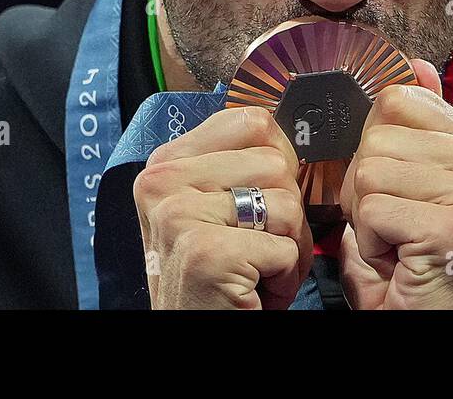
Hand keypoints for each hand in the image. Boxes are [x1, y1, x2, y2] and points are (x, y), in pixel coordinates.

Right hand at [133, 106, 312, 308]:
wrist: (193, 330)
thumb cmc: (213, 275)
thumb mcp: (211, 207)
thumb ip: (235, 165)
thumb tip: (287, 131)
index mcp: (165, 162)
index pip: (252, 121)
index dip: (278, 160)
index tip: (260, 198)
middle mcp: (163, 182)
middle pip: (276, 162)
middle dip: (286, 212)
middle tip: (259, 246)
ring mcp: (180, 216)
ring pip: (287, 204)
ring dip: (289, 247)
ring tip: (257, 268)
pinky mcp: (206, 253)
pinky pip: (286, 248)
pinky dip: (285, 277)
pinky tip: (254, 289)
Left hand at [337, 59, 452, 308]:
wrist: (427, 325)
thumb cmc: (412, 262)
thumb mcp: (411, 183)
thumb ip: (416, 126)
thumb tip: (417, 63)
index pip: (396, 100)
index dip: (373, 149)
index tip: (397, 191)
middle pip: (377, 134)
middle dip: (363, 186)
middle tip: (394, 226)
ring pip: (368, 171)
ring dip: (364, 217)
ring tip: (397, 243)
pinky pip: (368, 210)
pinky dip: (367, 243)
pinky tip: (398, 261)